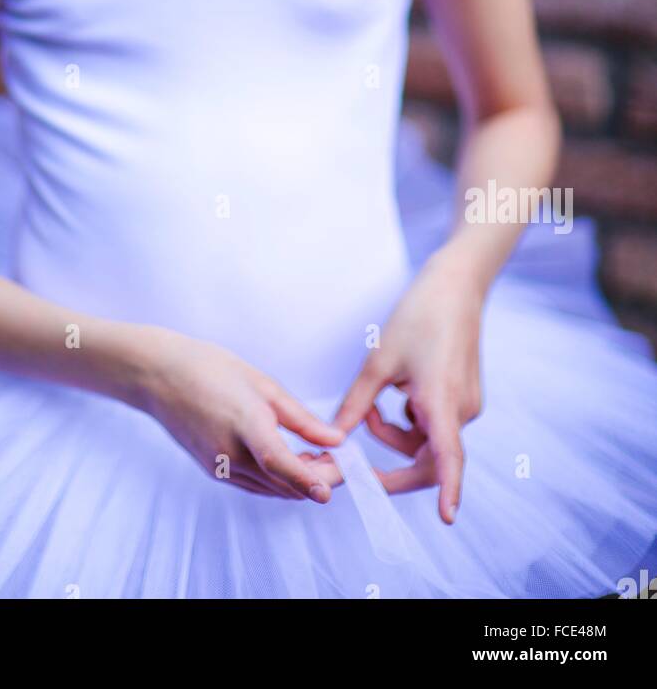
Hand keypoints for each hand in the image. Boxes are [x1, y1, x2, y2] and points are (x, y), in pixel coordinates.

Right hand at [139, 329, 345, 500]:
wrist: (159, 376)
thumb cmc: (210, 369)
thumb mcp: (262, 384)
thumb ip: (300, 417)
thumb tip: (335, 439)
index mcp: (244, 424)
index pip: (280, 462)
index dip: (307, 480)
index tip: (331, 489)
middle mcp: (230, 454)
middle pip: (282, 483)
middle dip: (317, 479)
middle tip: (340, 460)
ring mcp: (220, 467)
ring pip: (271, 488)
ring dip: (298, 481)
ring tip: (320, 457)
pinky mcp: (214, 470)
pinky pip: (255, 484)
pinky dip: (278, 479)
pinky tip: (291, 460)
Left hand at [333, 249, 484, 522]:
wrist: (456, 285)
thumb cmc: (418, 317)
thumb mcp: (378, 361)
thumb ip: (357, 404)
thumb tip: (336, 439)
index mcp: (441, 401)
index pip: (448, 457)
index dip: (448, 490)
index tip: (446, 519)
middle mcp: (460, 409)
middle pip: (431, 458)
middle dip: (395, 462)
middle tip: (360, 465)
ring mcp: (466, 403)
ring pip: (428, 440)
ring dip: (396, 434)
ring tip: (372, 403)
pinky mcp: (465, 396)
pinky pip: (435, 424)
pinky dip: (410, 420)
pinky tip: (397, 393)